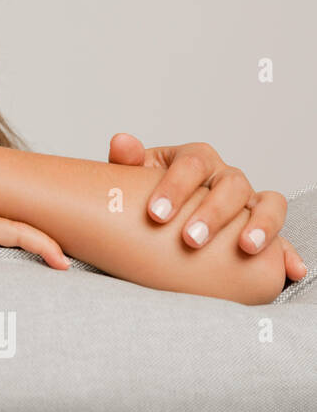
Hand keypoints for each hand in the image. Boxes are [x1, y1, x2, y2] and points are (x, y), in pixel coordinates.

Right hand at [0, 203, 69, 269]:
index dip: (21, 242)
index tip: (39, 261)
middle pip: (15, 228)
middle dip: (40, 242)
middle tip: (61, 262)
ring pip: (25, 230)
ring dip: (50, 245)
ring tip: (68, 265)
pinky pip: (25, 234)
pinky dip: (46, 246)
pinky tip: (61, 264)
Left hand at [108, 133, 307, 282]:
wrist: (157, 214)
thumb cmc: (146, 193)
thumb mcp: (133, 177)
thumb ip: (126, 161)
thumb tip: (121, 143)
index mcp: (195, 159)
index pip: (192, 164)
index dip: (175, 187)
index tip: (155, 214)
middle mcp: (225, 176)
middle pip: (230, 185)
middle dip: (212, 213)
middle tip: (190, 240)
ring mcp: (248, 201)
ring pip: (267, 203)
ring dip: (260, 225)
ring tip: (246, 248)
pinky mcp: (262, 225)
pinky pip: (282, 236)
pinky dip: (288, 251)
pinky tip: (291, 269)